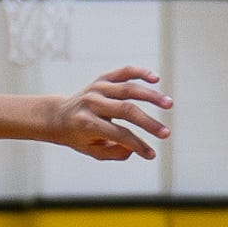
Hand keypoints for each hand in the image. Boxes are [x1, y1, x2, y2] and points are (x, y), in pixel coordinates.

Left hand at [49, 67, 172, 162]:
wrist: (58, 116)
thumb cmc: (78, 136)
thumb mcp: (91, 150)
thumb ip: (113, 152)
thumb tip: (134, 148)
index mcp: (86, 123)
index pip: (118, 133)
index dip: (136, 145)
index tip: (152, 155)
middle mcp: (91, 103)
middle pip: (126, 110)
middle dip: (148, 123)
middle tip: (166, 134)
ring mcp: (97, 88)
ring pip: (128, 89)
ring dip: (151, 96)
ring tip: (169, 104)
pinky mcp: (102, 79)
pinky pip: (123, 72)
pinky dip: (140, 73)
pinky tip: (156, 79)